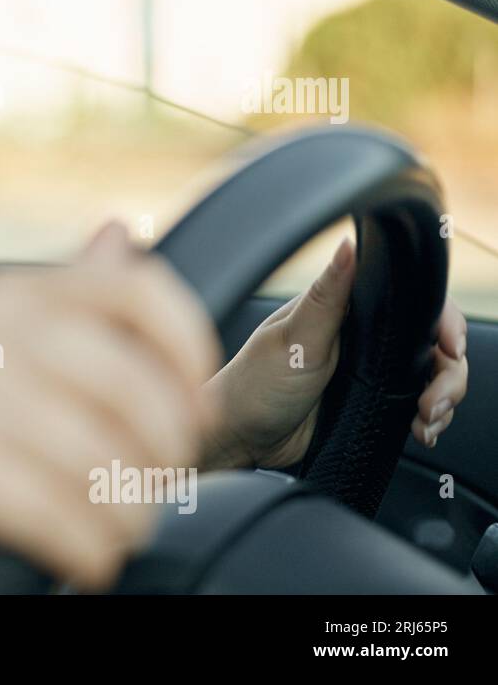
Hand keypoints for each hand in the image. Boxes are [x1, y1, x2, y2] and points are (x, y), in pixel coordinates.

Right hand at [0, 222, 222, 591]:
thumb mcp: (2, 352)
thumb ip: (69, 302)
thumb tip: (121, 229)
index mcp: (7, 294)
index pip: (136, 293)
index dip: (190, 352)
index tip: (200, 410)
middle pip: (134, 390)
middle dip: (167, 457)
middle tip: (157, 491)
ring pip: (104, 465)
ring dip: (129, 518)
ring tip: (117, 532)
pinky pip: (61, 518)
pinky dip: (90, 553)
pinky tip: (88, 562)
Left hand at [204, 237, 467, 469]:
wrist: (239, 441)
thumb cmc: (252, 386)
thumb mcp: (293, 339)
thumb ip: (327, 297)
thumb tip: (348, 245)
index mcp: (344, 313)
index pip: (413, 304)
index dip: (442, 324)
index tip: (448, 347)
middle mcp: (361, 340)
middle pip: (430, 345)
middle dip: (447, 373)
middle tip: (434, 400)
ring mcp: (368, 375)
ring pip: (429, 378)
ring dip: (442, 398)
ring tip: (426, 420)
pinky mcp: (369, 406)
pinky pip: (413, 408)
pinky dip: (428, 420)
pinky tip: (421, 431)